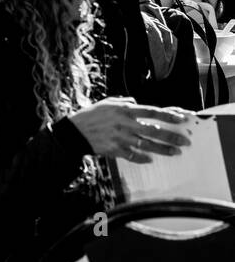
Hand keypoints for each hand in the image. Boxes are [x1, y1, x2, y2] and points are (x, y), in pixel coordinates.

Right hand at [68, 99, 192, 163]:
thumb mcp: (108, 102)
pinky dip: (142, 158)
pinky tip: (151, 159)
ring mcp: (121, 138)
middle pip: (154, 131)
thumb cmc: (92, 114)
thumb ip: (124, 102)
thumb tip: (137, 103)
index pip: (152, 112)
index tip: (182, 119)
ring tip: (175, 152)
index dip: (168, 116)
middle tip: (185, 141)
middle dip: (171, 136)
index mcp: (125, 110)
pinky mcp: (115, 150)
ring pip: (147, 145)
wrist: (76, 130)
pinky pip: (133, 156)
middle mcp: (125, 123)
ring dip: (163, 150)